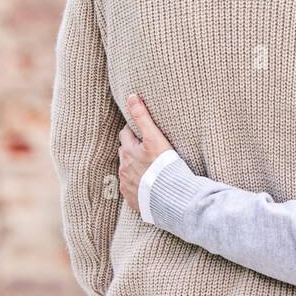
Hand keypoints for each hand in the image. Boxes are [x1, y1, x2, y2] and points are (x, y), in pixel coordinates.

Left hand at [117, 94, 173, 213]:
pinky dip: (137, 184)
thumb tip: (131, 96)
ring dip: (134, 166)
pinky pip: (131, 188)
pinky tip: (148, 184)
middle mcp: (124, 167)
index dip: (134, 131)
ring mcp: (127, 184)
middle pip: (124, 152)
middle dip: (131, 149)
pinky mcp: (131, 198)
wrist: (170, 196)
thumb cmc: (164, 165)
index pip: (125, 134)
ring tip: (148, 167)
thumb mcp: (154, 137)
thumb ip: (142, 117)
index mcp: (128, 151)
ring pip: (126, 170)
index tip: (143, 132)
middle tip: (146, 148)